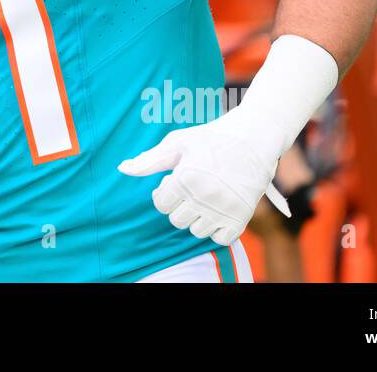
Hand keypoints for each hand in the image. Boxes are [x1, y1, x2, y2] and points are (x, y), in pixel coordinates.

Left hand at [119, 106, 287, 246]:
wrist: (253, 139)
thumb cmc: (211, 138)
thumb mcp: (177, 142)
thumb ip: (149, 160)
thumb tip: (122, 169)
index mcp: (184, 178)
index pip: (160, 204)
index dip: (165, 192)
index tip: (177, 179)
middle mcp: (203, 197)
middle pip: (176, 220)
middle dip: (180, 205)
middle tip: (193, 187)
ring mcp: (224, 209)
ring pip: (196, 231)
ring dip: (197, 217)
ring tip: (206, 197)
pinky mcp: (241, 218)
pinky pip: (219, 239)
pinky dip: (217, 229)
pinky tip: (219, 210)